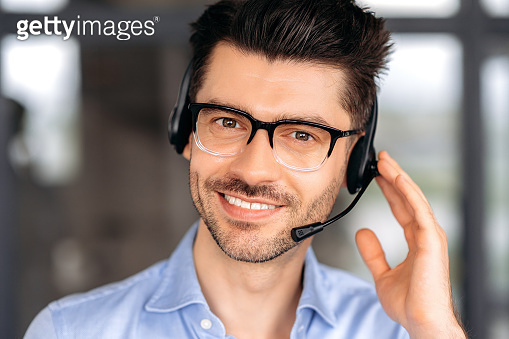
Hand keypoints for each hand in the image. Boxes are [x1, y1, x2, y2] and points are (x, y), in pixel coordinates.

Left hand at [355, 151, 466, 337]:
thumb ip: (373, 252)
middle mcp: (424, 234)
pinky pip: (419, 210)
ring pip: (414, 199)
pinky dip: (408, 192)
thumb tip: (362, 232)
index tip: (377, 175)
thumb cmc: (409, 302)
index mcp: (416, 240)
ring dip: (400, 178)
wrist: (421, 321)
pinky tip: (397, 178)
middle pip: (408, 198)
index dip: (390, 189)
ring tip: (386, 161)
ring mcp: (430, 236)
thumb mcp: (381, 273)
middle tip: (380, 158)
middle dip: (394, 177)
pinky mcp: (431, 240)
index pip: (401, 207)